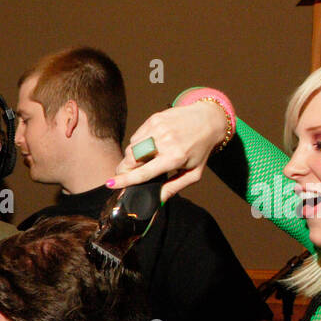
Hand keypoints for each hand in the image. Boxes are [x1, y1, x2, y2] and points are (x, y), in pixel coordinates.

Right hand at [105, 101, 229, 200]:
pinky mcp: (154, 119)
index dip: (125, 179)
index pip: (144, 172)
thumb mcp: (193, 173)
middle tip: (123, 175)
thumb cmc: (200, 149)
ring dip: (131, 157)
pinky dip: (138, 144)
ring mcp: (158, 128)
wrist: (209, 119)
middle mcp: (165, 141)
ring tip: (144, 160)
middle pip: (131, 159)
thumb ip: (174, 188)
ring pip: (131, 147)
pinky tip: (150, 146)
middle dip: (124, 169)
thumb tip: (157, 201)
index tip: (110, 184)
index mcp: (174, 157)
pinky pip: (137, 136)